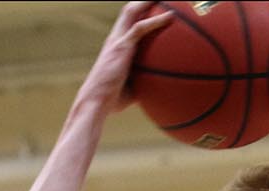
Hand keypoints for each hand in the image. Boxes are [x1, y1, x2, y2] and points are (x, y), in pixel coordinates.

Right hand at [77, 2, 175, 116]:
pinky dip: (156, 21)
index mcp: (116, 45)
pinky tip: (171, 17)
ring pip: (131, 12)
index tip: (154, 8)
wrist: (96, 102)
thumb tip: (162, 88)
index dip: (140, 12)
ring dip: (146, 2)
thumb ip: (144, 82)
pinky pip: (140, 28)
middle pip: (129, 11)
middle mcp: (115, 38)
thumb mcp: (132, 88)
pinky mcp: (121, 47)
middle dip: (143, 2)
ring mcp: (117, 40)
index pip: (128, 22)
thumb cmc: (112, 100)